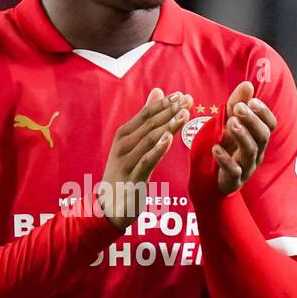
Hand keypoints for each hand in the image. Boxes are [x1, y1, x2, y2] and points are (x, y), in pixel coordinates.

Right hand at [99, 87, 193, 228]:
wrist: (108, 206)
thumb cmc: (124, 172)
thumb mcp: (132, 144)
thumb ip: (146, 119)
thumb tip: (158, 91)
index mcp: (124, 134)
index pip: (146, 114)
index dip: (164, 103)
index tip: (181, 94)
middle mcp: (123, 145)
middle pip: (149, 124)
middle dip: (170, 111)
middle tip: (188, 100)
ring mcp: (126, 161)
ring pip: (149, 139)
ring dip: (168, 126)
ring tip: (184, 114)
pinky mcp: (133, 178)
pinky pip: (146, 161)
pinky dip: (157, 149)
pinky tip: (169, 139)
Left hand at [210, 81, 275, 194]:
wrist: (213, 182)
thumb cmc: (227, 148)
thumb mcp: (229, 124)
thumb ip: (237, 105)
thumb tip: (247, 84)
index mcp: (258, 138)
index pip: (270, 125)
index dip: (264, 113)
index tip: (252, 101)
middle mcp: (256, 152)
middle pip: (263, 136)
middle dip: (252, 121)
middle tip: (238, 107)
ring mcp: (246, 167)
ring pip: (250, 151)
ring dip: (241, 135)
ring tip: (230, 123)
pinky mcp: (233, 180)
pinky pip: (234, 171)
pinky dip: (225, 159)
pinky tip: (216, 148)